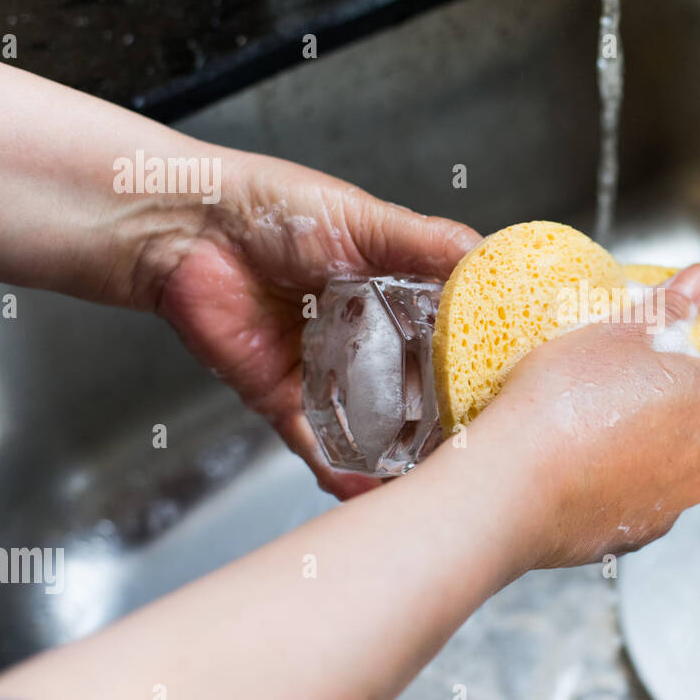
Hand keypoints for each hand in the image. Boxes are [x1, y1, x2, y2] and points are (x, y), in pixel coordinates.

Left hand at [152, 151, 478, 498]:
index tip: (514, 386)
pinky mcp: (282, 396)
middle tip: (482, 444)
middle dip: (447, 417)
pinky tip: (370, 491)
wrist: (185, 229)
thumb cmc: (272, 208)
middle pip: (418, 386)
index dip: (479, 360)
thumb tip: (490, 259)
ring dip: (401, 453)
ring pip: (372, 422)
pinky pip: (316, 443)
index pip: (450, 333)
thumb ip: (430, 244)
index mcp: (393, 288)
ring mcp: (325, 369)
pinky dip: (341, 471)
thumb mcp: (367, 221)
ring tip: (437, 481)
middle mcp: (365, 333)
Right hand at [462, 263, 699, 569]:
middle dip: (659, 399)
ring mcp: (671, 505)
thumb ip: (669, 304)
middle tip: (606, 382)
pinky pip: (630, 498)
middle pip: (691, 418)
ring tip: (583, 425)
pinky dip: (611, 481)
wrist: (513, 482)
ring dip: (636, 443)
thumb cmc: (565, 398)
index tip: (641, 349)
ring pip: (662, 461)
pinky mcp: (633, 536)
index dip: (678, 354)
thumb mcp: (617, 329)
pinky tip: (574, 465)